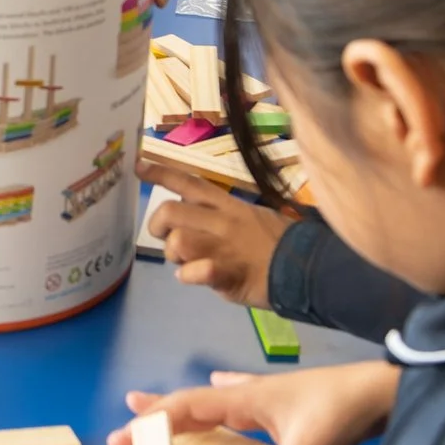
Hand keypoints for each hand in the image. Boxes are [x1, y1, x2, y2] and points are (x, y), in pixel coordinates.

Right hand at [111, 362, 398, 444]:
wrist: (383, 390)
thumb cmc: (344, 410)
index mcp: (247, 400)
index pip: (188, 409)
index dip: (153, 422)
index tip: (123, 435)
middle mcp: (250, 394)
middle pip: (192, 402)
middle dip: (158, 413)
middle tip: (125, 421)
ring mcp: (266, 396)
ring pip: (213, 401)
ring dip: (183, 406)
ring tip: (156, 405)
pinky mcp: (283, 403)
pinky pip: (238, 397)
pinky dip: (221, 396)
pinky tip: (222, 385)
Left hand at [148, 167, 291, 302]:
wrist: (307, 267)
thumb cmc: (277, 244)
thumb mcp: (249, 217)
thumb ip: (218, 216)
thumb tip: (190, 222)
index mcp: (227, 205)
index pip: (188, 182)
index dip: (160, 173)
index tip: (137, 166)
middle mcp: (222, 221)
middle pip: (170, 212)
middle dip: (158, 227)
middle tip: (167, 240)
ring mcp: (224, 247)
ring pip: (178, 240)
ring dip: (174, 255)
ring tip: (186, 263)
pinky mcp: (229, 273)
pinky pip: (198, 271)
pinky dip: (189, 276)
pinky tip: (195, 278)